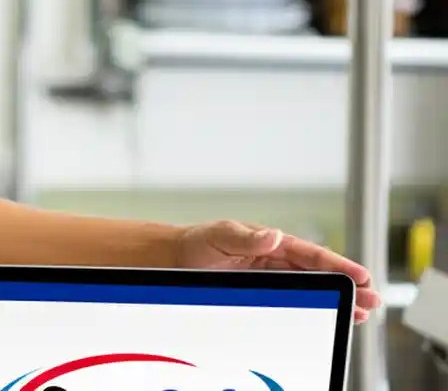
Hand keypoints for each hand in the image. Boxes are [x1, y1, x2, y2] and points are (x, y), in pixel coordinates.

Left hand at [174, 220, 381, 323]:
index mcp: (271, 242)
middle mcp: (276, 257)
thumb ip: (247, 238)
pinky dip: (316, 304)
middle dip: (347, 285)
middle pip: (319, 272)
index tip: (360, 275)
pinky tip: (332, 313)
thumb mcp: (221, 236)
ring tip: (361, 312)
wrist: (176, 259)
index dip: (338, 264)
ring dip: (337, 297)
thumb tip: (274, 235)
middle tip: (372, 300)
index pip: (311, 254)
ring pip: (312, 287)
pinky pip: (297, 297)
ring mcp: (272, 275)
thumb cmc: (198, 243)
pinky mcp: (264, 290)